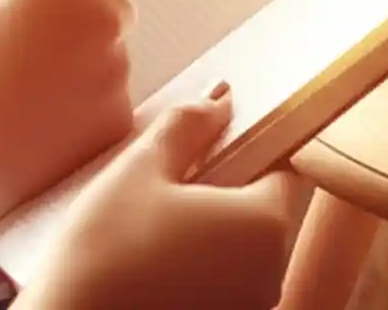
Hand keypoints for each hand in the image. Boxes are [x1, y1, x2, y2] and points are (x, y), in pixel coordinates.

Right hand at [0, 0, 136, 208]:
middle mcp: (107, 24)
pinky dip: (86, 102)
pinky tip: (47, 115)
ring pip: (111, 53)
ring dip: (83, 60)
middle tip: (42, 38)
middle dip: (87, 14)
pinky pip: (110, 96)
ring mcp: (118, 72)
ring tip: (34, 86)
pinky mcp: (121, 115)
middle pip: (116, 4)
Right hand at [16, 83, 303, 309]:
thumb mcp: (140, 170)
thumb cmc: (101, 258)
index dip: (252, 145)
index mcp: (265, 223)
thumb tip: (219, 99)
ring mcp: (249, 304)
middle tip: (171, 179)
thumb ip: (187, 126)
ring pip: (242, 246)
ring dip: (211, 228)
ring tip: (154, 222)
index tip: (216, 139)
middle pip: (265, 207)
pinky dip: (199, 263)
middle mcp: (271, 271)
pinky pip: (224, 279)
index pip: (285, 166)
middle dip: (226, 187)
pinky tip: (153, 258)